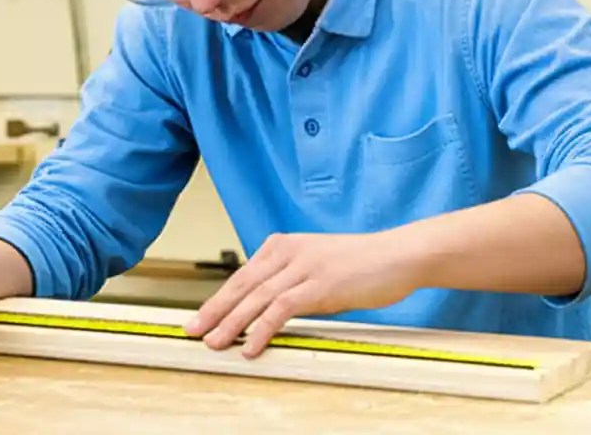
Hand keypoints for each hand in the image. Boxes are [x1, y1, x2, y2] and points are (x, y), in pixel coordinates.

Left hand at [182, 231, 421, 357]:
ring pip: (256, 298)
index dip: (218, 299)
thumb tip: (265, 308)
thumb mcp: (316, 265)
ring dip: (232, 323)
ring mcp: (304, 267)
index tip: (201, 318)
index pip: (242, 275)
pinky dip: (262, 328)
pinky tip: (250, 345)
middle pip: (241, 285)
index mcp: (284, 245)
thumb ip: (290, 279)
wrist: (398, 255)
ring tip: (214, 343)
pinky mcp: (320, 285)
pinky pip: (282, 309)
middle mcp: (289, 252)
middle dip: (214, 310)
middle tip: (192, 331)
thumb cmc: (362, 264)